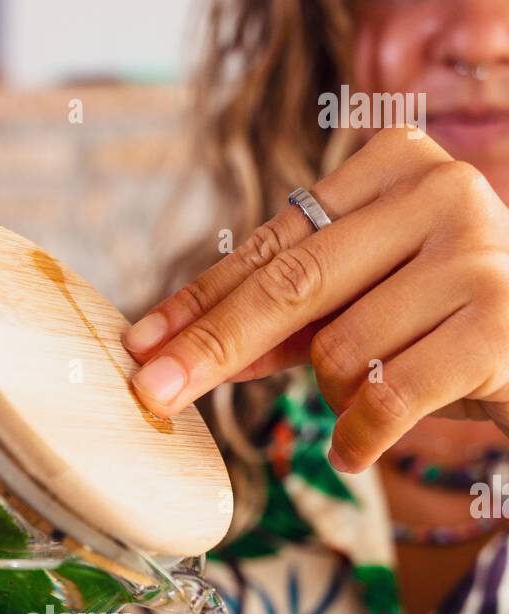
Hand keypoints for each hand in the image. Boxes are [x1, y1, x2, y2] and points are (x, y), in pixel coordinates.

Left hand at [125, 127, 508, 471]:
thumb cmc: (445, 324)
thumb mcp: (363, 302)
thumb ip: (285, 315)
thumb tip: (176, 350)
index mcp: (395, 164)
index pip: (274, 243)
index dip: (200, 300)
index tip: (141, 343)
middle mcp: (439, 191)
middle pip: (292, 284)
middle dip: (213, 346)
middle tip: (154, 391)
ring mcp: (473, 253)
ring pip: (338, 351)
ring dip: (333, 397)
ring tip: (371, 398)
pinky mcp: (498, 323)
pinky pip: (385, 398)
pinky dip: (359, 438)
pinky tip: (358, 449)